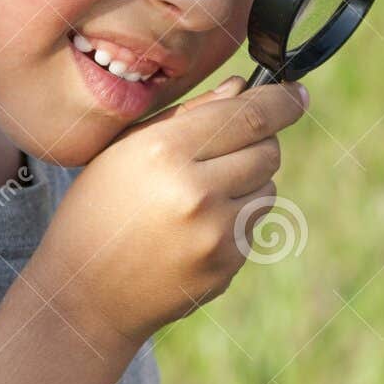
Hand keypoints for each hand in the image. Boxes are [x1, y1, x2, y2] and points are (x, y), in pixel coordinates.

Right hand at [30, 76, 308, 348]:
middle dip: (258, 142)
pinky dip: (236, 219)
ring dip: (248, 183)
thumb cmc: (99, 210)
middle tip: (227, 150)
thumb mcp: (126, 150)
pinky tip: (193, 231)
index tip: (296, 95)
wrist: (86, 296)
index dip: (282, 101)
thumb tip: (244, 88)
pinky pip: (254, 224)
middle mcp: (196, 192)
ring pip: (269, 188)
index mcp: (163, 152)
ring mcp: (216, 234)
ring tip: (198, 197)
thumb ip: (188, 114)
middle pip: (269, 150)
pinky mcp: (227, 265)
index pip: (249, 116)